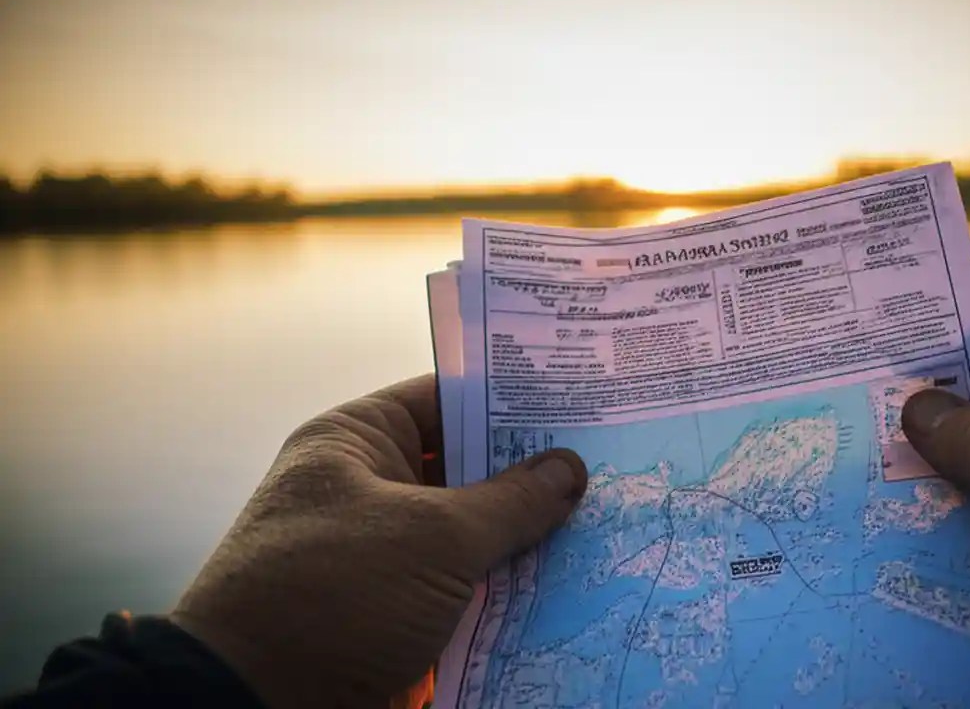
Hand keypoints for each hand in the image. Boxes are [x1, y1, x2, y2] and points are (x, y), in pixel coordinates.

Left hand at [171, 376, 587, 707]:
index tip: (580, 402)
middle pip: (463, 468)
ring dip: (523, 538)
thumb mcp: (435, 538)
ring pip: (466, 533)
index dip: (510, 399)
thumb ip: (512, 501)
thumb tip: (571, 468)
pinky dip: (501, 588)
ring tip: (604, 524)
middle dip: (530, 475)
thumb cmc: (338, 593)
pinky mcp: (389, 611)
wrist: (253, 705)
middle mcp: (365, 488)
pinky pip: (457, 586)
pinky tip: (565, 586)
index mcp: (356, 443)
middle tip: (608, 467)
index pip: (445, 398)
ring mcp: (378, 554)